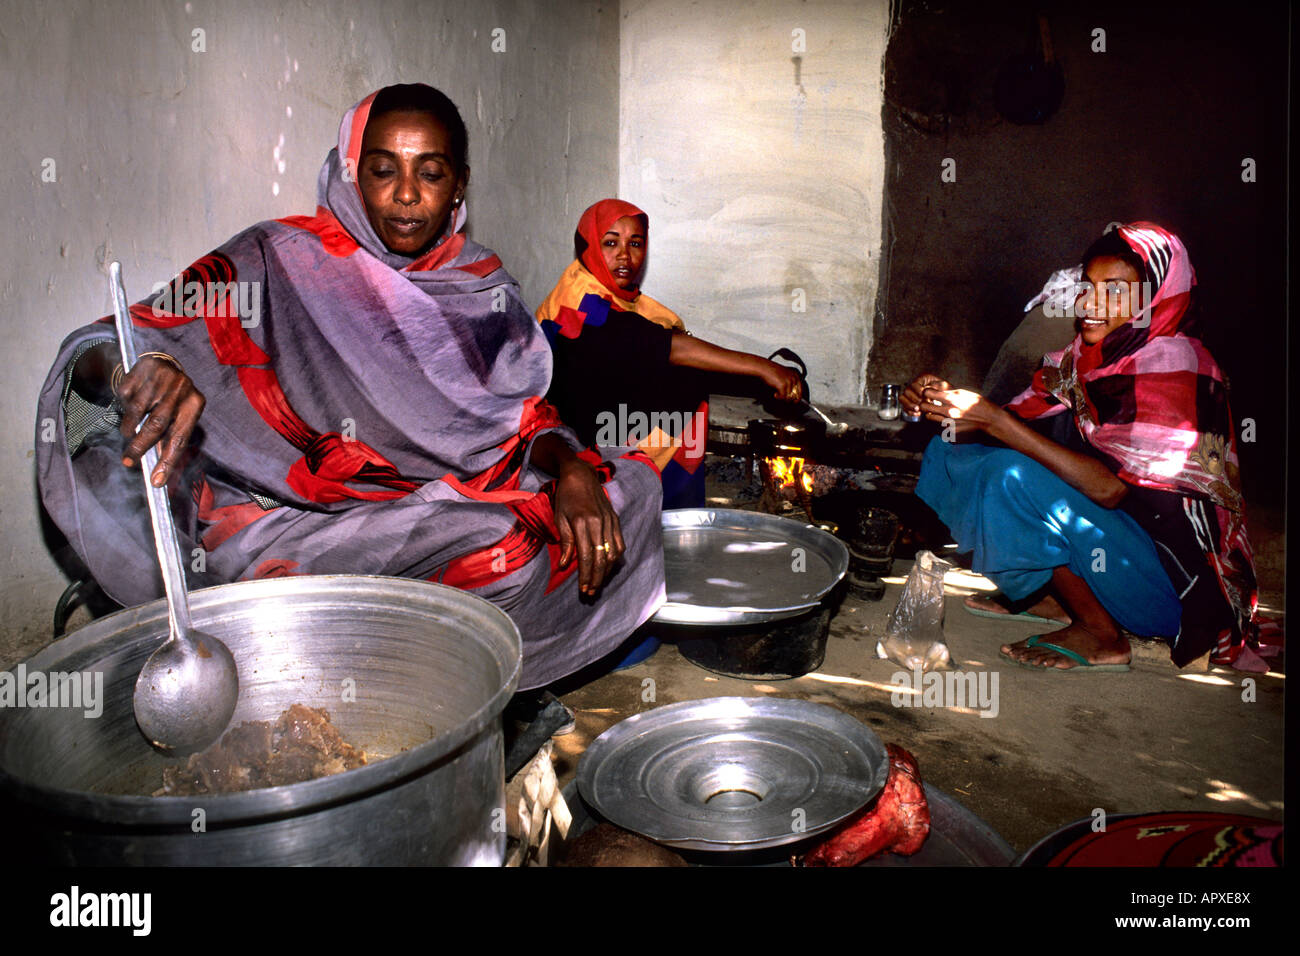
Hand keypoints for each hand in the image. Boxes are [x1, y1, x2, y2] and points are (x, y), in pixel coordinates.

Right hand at [117, 357, 204, 486]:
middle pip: (156, 426)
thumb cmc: (172, 401)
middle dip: (140, 447)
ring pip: (137, 412)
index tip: (157, 481)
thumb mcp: (179, 416)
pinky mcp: (142, 369)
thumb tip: (158, 472)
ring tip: (127, 432)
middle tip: (128, 462)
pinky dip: (124, 405)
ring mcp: (161, 378)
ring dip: (128, 427)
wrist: (162, 364)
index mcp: (195, 404)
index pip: (180, 438)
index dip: (168, 461)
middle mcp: (180, 389)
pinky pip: (125, 396)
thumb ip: (169, 438)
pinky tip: (130, 403)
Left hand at [553, 459, 624, 595]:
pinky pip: (619, 543)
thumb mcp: (559, 518)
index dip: (585, 575)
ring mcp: (610, 521)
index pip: (586, 556)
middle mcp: (599, 523)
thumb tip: (564, 565)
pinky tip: (608, 566)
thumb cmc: (566, 497)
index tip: (582, 588)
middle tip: (591, 592)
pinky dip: (615, 557)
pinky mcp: (615, 519)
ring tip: (598, 582)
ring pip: (613, 553)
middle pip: (601, 558)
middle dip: (596, 578)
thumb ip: (565, 542)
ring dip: (607, 571)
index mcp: (582, 523)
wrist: (580, 475)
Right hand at [762, 360, 803, 402]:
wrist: (764, 368)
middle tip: (782, 398)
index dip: (798, 397)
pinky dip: (778, 397)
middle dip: (788, 399)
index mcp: (795, 375)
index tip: (794, 402)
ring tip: (776, 394)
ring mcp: (788, 382)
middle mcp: (793, 378)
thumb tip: (791, 396)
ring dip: (782, 398)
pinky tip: (775, 394)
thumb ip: (789, 384)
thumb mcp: (784, 376)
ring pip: (788, 397)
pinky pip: (783, 397)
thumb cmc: (771, 371)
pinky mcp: (783, 385)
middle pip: (795, 395)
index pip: (800, 390)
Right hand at [902, 373, 948, 418]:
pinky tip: (917, 414)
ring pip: (902, 398)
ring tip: (918, 410)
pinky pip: (904, 406)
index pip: (914, 384)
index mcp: (923, 378)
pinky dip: (909, 411)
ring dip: (909, 405)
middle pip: (906, 391)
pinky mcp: (910, 402)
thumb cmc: (948, 392)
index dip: (917, 391)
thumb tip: (926, 390)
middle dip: (913, 399)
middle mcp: (915, 385)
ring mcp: (911, 394)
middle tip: (920, 404)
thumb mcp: (945, 387)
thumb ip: (937, 387)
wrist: (950, 400)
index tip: (923, 396)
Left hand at [920, 387, 1005, 434]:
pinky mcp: (951, 430)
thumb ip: (948, 392)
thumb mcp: (964, 392)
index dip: (926, 392)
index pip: (927, 393)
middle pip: (923, 406)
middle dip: (924, 403)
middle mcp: (948, 411)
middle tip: (928, 402)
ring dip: (931, 413)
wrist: (989, 419)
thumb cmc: (978, 403)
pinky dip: (940, 421)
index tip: (928, 393)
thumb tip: (935, 389)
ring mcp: (948, 422)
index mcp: (951, 399)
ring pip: (929, 416)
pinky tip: (948, 419)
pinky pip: (939, 425)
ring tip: (937, 410)